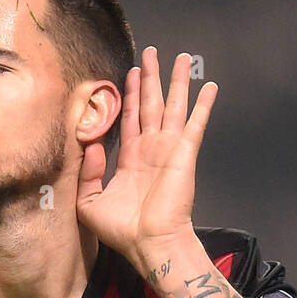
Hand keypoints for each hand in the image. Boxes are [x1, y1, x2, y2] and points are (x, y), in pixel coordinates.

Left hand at [76, 46, 217, 267]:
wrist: (149, 244)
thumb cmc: (122, 232)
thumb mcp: (89, 203)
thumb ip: (86, 174)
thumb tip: (91, 144)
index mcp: (131, 161)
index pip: (130, 120)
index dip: (130, 96)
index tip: (129, 74)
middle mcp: (151, 151)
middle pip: (151, 104)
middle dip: (151, 78)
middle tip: (151, 52)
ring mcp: (169, 150)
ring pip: (173, 106)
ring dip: (178, 81)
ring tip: (181, 57)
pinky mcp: (184, 154)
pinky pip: (195, 124)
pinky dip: (203, 105)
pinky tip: (210, 86)